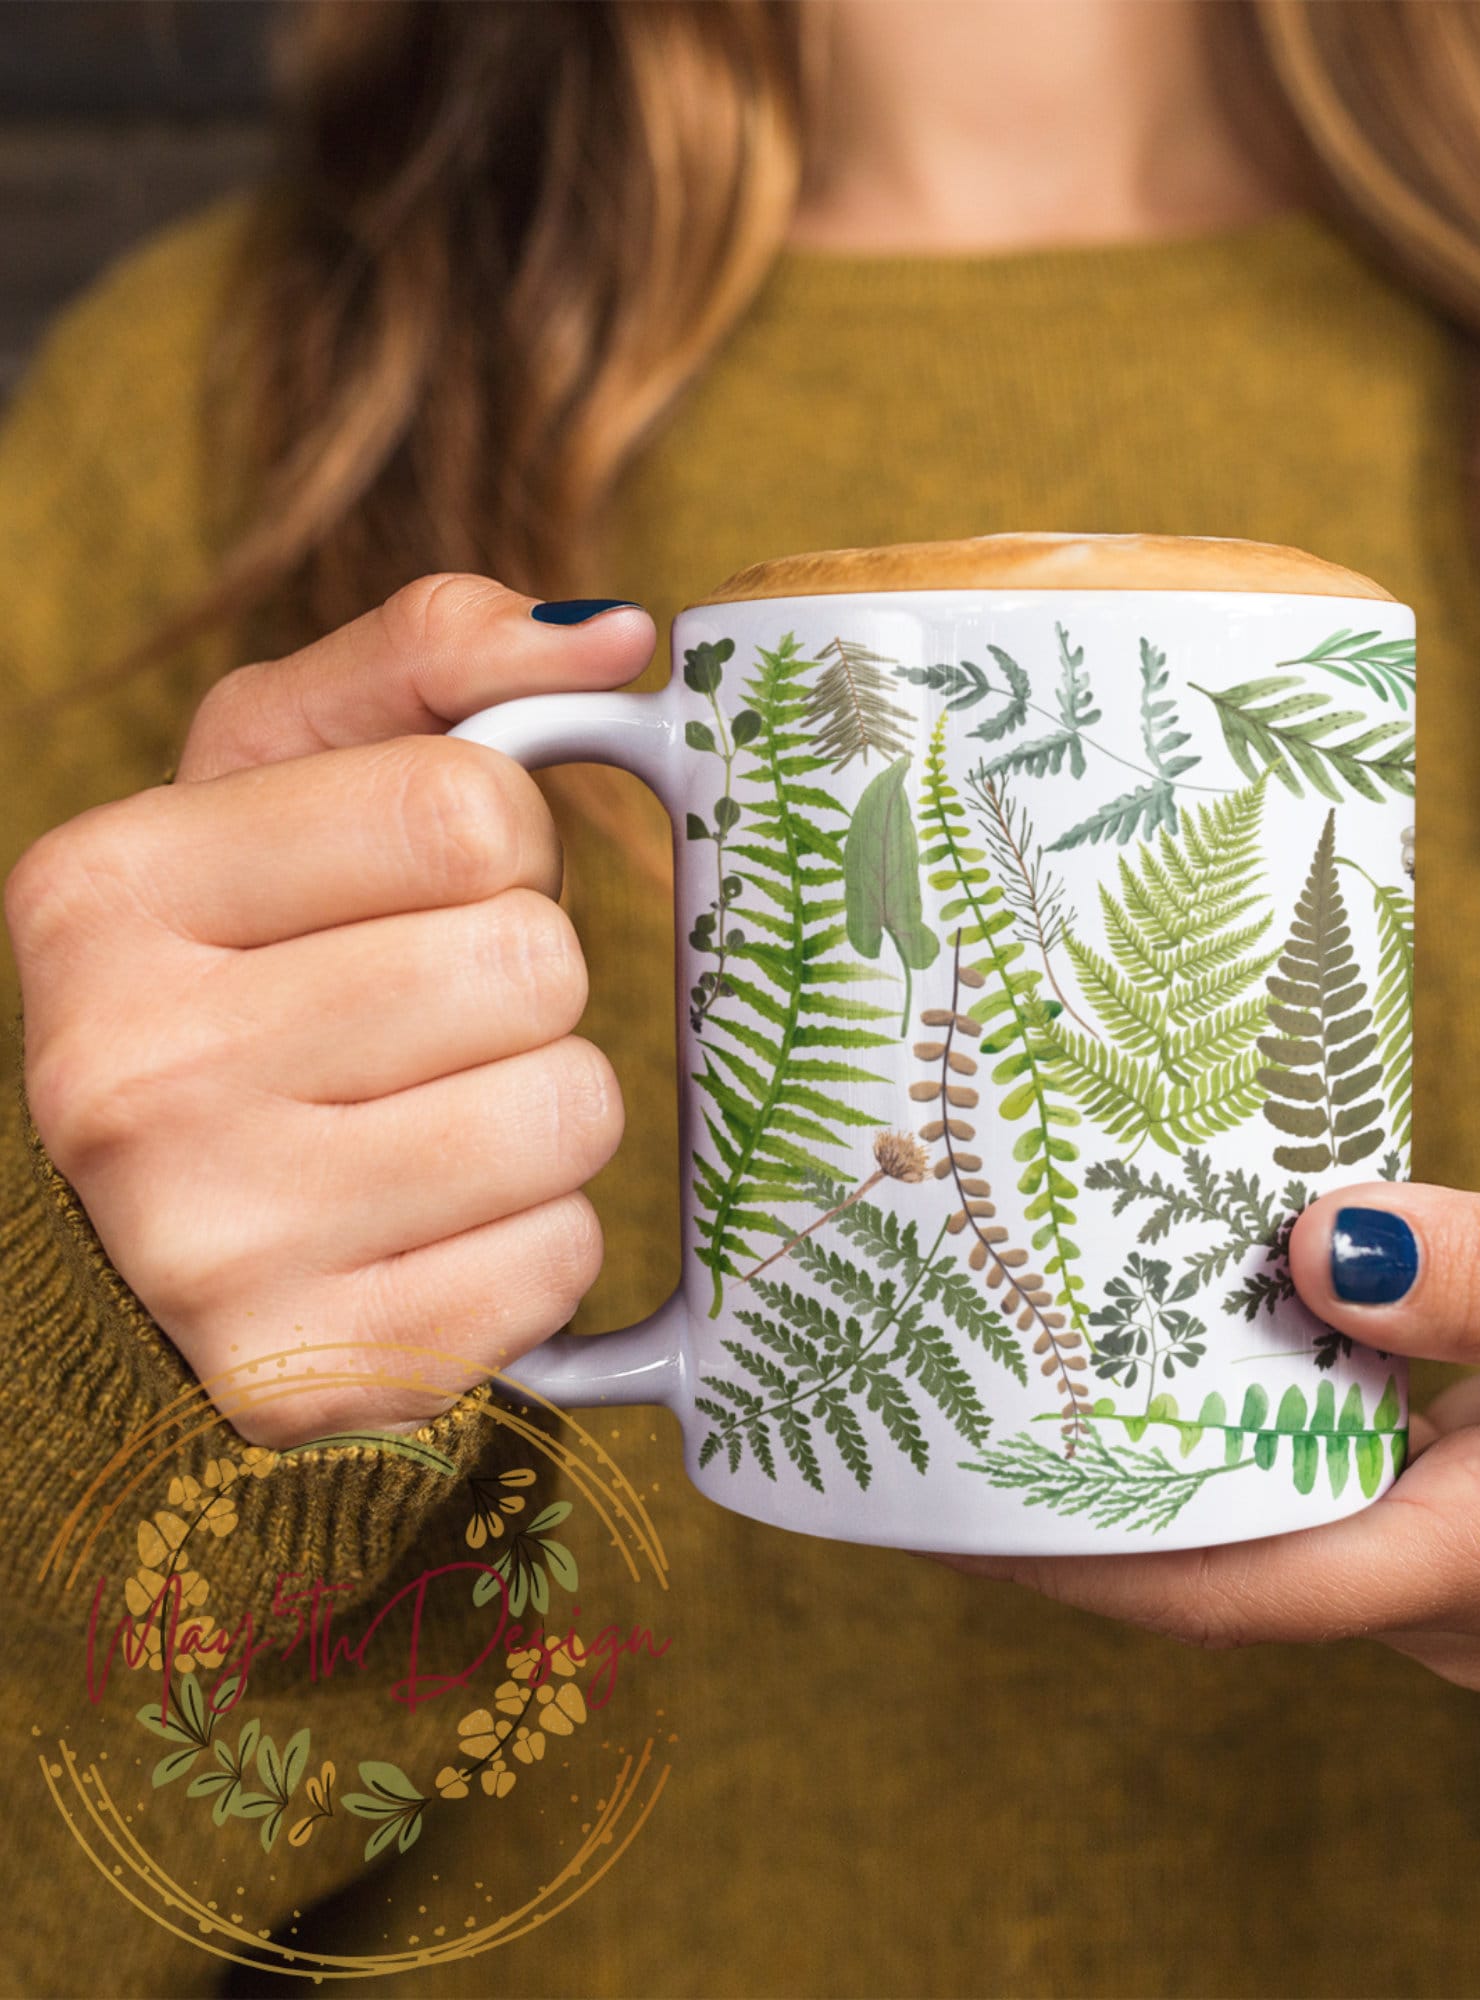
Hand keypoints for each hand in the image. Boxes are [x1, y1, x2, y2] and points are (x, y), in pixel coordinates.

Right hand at [5, 577, 652, 1443]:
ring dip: (543, 1107)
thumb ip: (426, 664)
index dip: (500, 841)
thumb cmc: (248, 972)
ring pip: (567, 1111)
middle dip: (524, 980)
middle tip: (431, 1016)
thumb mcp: (281, 782)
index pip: (466, 807)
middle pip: (528, 964)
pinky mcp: (307, 1374)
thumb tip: (621, 634)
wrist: (145, 1234)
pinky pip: (558, 1259)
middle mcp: (127, 1071)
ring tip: (433, 1118)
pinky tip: (434, 1228)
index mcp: (108, 889)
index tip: (429, 886)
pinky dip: (534, 1240)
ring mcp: (207, 1247)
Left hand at [943, 1129, 1479, 1687]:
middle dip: (1093, 1492)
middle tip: (953, 1387)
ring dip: (1154, 1443)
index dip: (1095, 1549)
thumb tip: (1314, 1249)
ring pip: (1268, 1514)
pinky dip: (1235, 1407)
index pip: (1257, 1583)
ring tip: (1019, 1345)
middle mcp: (1474, 1582)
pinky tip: (1163, 1325)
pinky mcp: (1467, 1496)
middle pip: (1237, 1558)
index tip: (964, 1492)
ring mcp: (1467, 1549)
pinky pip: (1317, 1467)